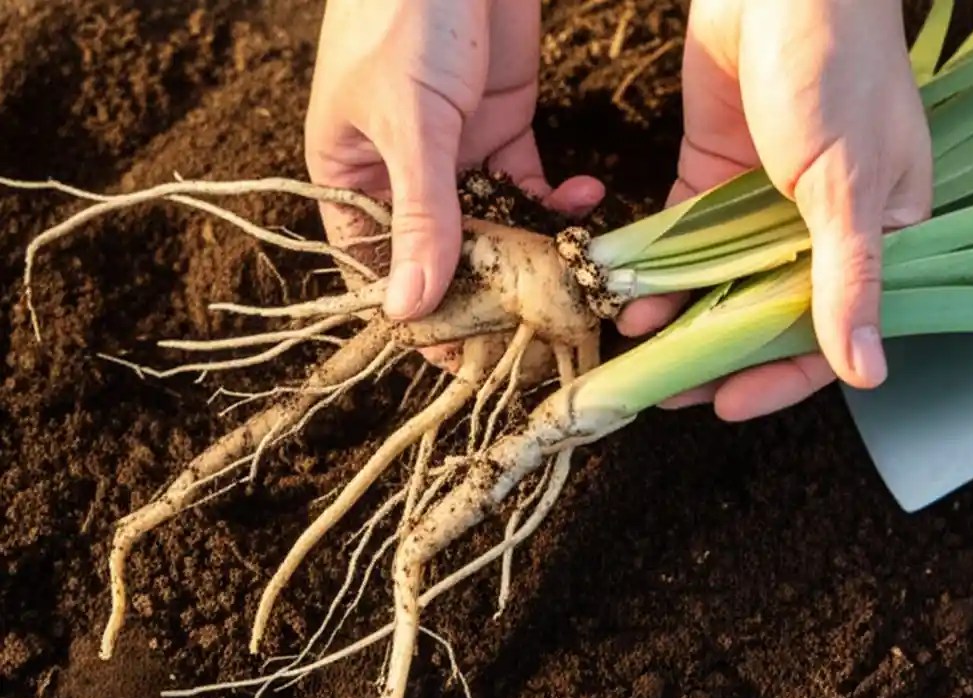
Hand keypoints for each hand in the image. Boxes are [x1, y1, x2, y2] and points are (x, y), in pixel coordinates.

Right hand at [304, 0, 603, 320]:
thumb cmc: (404, 17)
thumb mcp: (411, 124)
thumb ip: (421, 216)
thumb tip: (409, 310)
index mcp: (351, 176)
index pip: (377, 265)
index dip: (415, 312)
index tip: (459, 355)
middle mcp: (402, 175)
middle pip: (444, 255)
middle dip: (489, 290)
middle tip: (538, 328)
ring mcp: (457, 153)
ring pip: (496, 225)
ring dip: (534, 250)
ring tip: (575, 276)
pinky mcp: (505, 127)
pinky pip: (531, 184)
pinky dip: (559, 199)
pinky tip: (587, 202)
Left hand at [618, 0, 932, 420]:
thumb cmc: (838, 65)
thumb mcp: (847, 183)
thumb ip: (848, 279)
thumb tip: (867, 371)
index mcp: (880, 232)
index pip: (832, 328)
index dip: (780, 374)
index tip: (728, 403)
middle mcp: (821, 225)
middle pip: (767, 311)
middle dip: (718, 355)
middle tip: (669, 389)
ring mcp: (763, 199)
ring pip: (719, 279)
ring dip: (680, 315)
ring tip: (636, 345)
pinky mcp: (714, 168)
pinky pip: (684, 235)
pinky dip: (659, 265)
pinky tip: (630, 292)